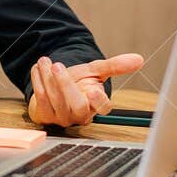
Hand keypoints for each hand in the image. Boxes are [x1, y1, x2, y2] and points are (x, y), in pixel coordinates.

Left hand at [26, 52, 145, 126]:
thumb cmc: (78, 82)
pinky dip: (37, 82)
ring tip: (44, 60)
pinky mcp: (45, 116)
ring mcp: (62, 118)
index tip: (93, 91)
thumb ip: (115, 66)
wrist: (55, 88)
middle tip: (58, 66)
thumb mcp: (96, 71)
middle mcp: (80, 114)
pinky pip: (41, 100)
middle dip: (65, 85)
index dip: (98, 101)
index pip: (102, 107)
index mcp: (96, 105)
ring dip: (48, 78)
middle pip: (76, 105)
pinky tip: (36, 68)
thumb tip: (139, 59)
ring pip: (56, 100)